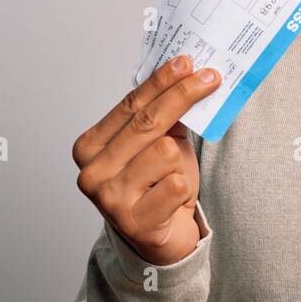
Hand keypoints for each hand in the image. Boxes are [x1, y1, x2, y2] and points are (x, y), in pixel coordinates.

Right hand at [72, 54, 221, 264]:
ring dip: (180, 162)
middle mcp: (92, 172)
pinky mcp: (134, 221)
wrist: (161, 239)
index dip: (162, 82)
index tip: (188, 62)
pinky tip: (173, 199)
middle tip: (211, 78)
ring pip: (165, 152)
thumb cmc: (158, 187)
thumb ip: (163, 117)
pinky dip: (183, 188)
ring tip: (172, 178)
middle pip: (147, 122)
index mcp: (89, 147)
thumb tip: (188, 76)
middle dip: (183, 95)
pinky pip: (176, 184)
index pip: (131, 104)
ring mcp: (109, 198)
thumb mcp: (158, 145)